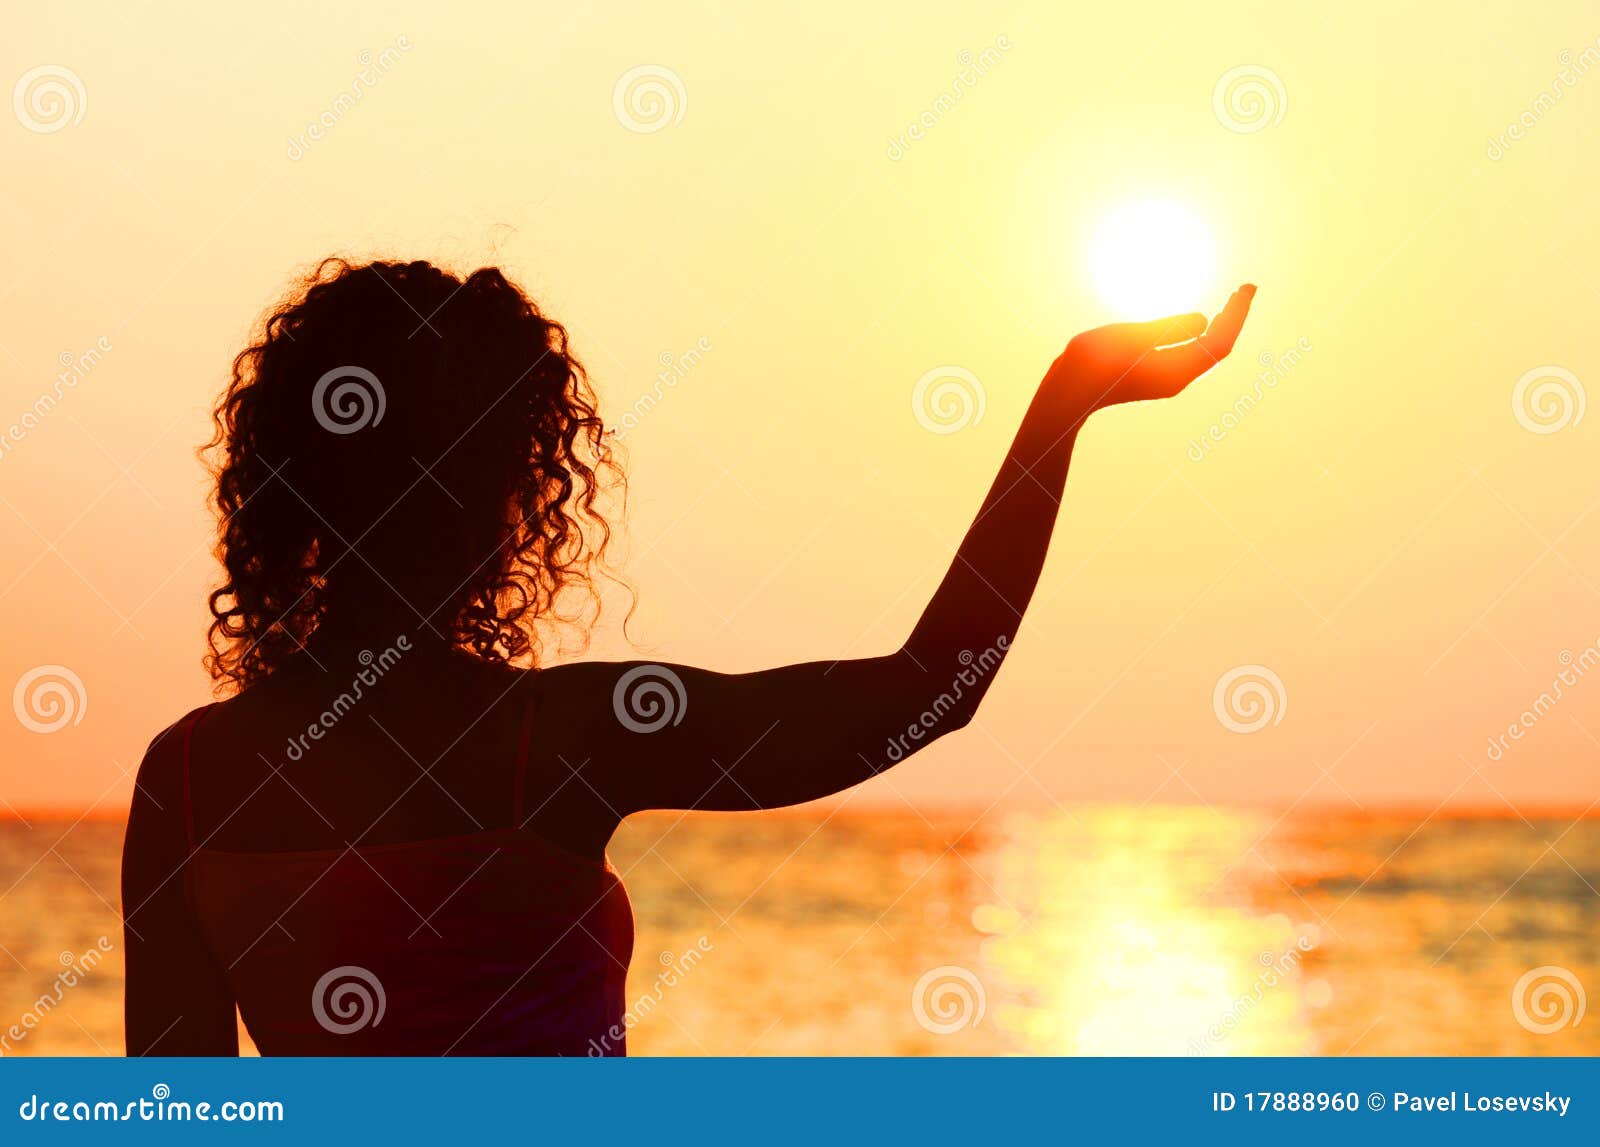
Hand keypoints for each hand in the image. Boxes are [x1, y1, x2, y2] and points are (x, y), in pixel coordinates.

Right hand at [1048, 284, 1255, 409]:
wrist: (1065, 394)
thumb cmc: (1092, 364)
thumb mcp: (1131, 337)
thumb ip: (1169, 328)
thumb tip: (1203, 319)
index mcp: (1176, 372)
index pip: (1219, 341)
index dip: (1237, 314)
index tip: (1247, 287)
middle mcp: (1176, 379)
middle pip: (1217, 347)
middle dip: (1232, 317)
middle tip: (1245, 289)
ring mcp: (1165, 379)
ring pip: (1205, 352)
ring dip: (1219, 325)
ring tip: (1230, 302)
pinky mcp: (1153, 376)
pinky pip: (1189, 353)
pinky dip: (1199, 334)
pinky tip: (1197, 323)